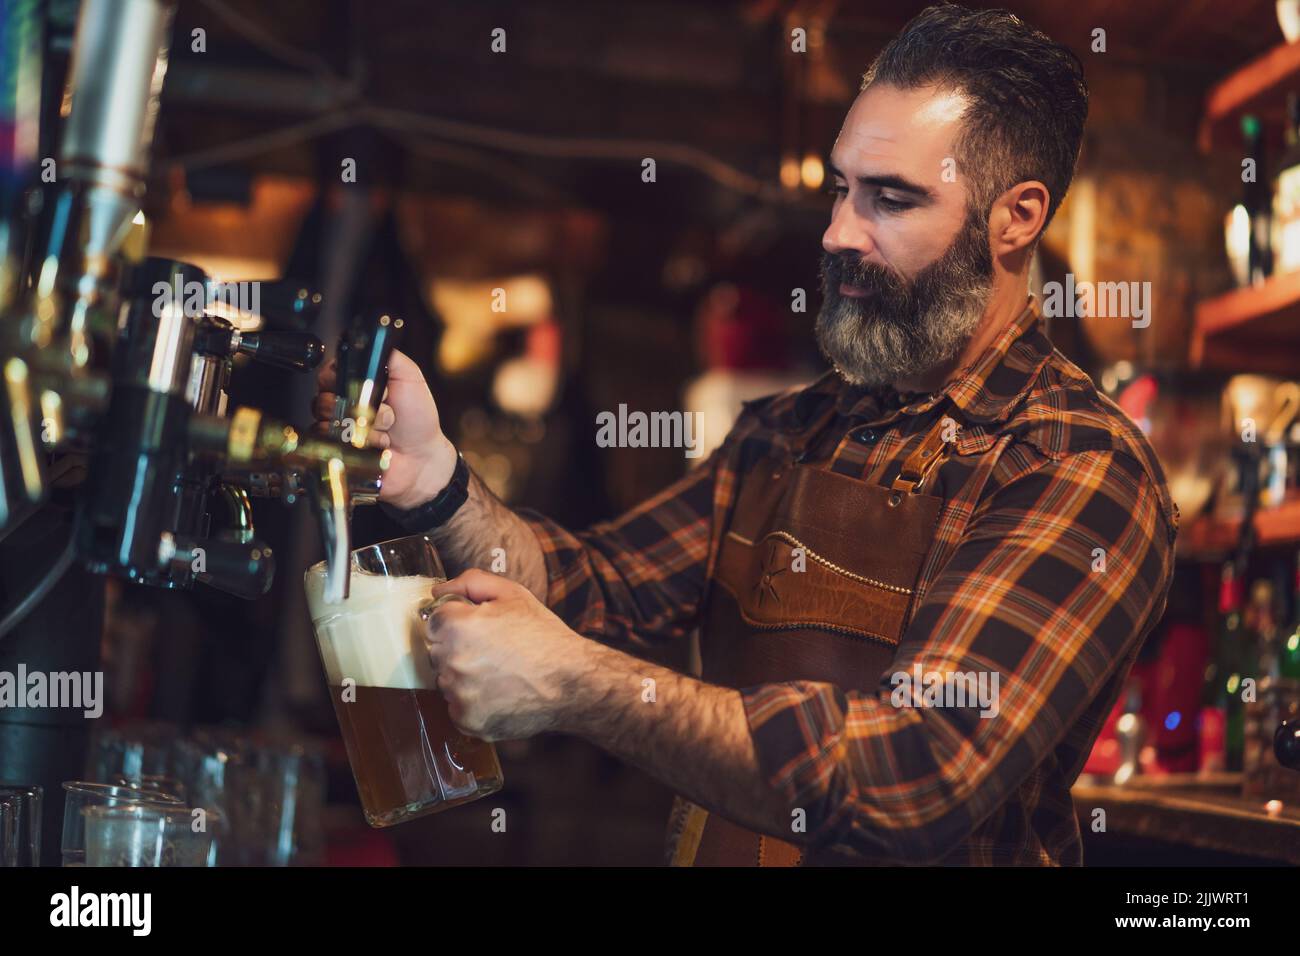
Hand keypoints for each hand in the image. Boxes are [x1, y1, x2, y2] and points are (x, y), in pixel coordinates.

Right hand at [312, 347, 456, 508]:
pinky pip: (330, 442)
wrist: (423, 458)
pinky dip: (359, 443)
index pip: (328, 372)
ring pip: (328, 420)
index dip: (340, 377)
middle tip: (387, 410)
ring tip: (386, 430)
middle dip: (361, 404)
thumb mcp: (410, 378)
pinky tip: (378, 445)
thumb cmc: (418, 419)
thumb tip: (372, 339)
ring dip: (364, 425)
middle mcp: (342, 404)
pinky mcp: (337, 452)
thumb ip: (390, 357)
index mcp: (355, 384)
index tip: (360, 382)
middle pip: (323, 396)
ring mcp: (337, 429)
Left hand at [425, 569, 587, 740]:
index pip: (434, 621)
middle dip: (458, 648)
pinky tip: (499, 693)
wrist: (573, 682)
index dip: (457, 622)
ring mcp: (458, 695)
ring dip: (464, 677)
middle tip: (494, 651)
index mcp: (457, 626)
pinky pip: (457, 707)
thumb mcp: (513, 594)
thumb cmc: (544, 636)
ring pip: (446, 681)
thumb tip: (438, 592)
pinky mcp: (467, 720)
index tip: (479, 629)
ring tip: (499, 673)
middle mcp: (452, 661)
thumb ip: (470, 582)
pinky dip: (473, 702)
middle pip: (437, 652)